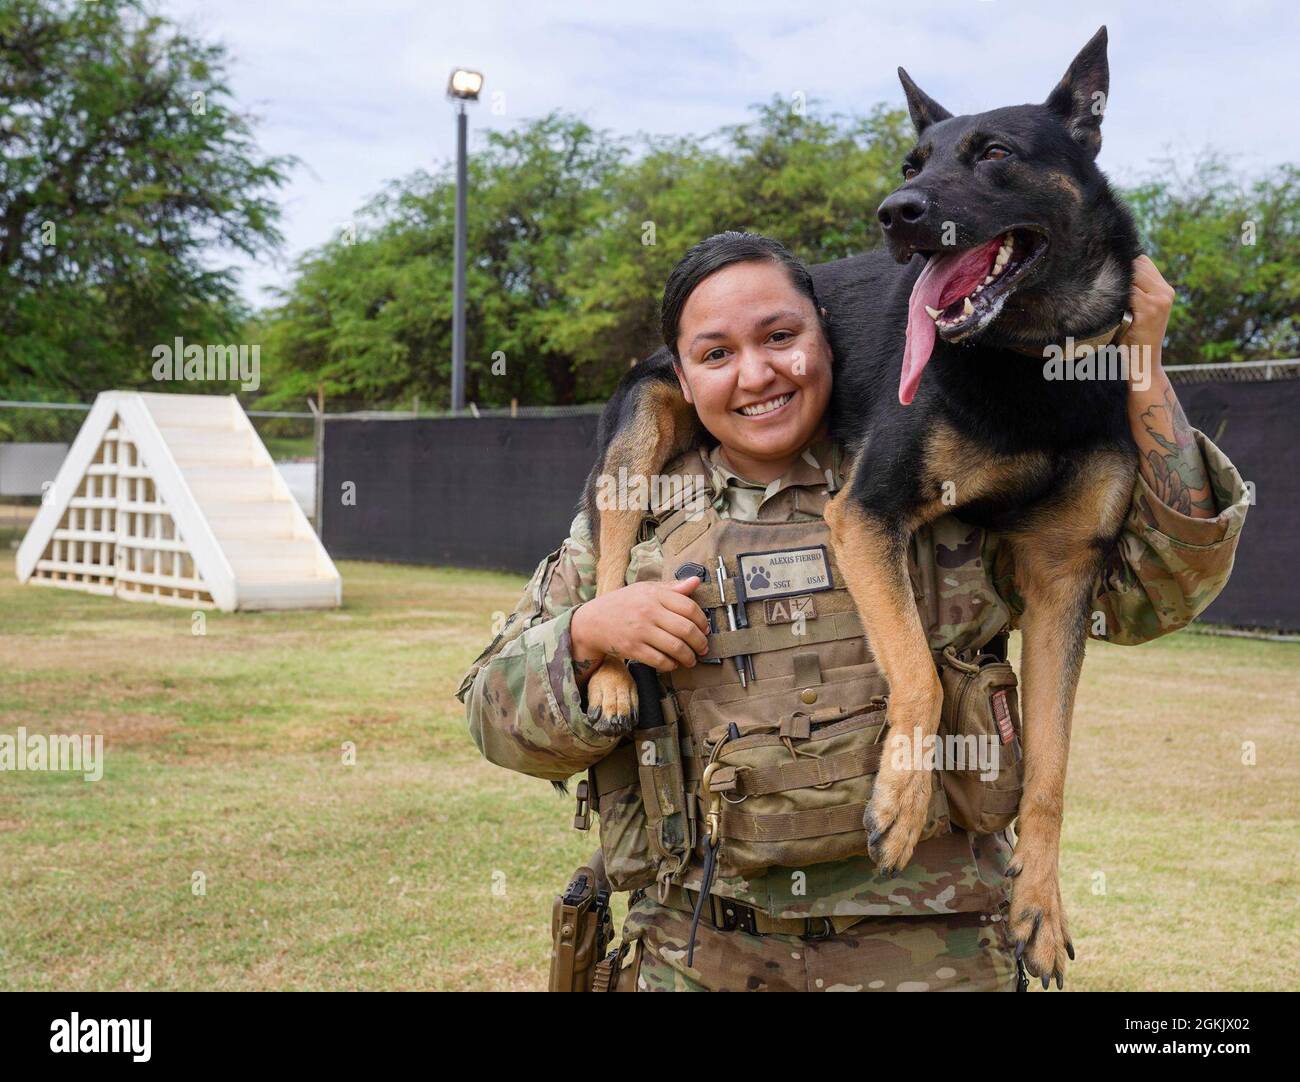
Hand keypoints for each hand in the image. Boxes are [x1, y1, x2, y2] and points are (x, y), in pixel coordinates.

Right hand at [571, 577, 709, 676]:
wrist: (592, 621)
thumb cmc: (622, 603)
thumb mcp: (645, 589)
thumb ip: (671, 587)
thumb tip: (696, 582)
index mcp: (653, 595)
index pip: (688, 607)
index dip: (702, 620)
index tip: (705, 628)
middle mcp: (648, 612)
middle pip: (686, 629)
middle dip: (700, 642)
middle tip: (703, 647)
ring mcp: (640, 632)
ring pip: (676, 648)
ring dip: (689, 657)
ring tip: (692, 659)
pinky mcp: (633, 649)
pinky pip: (660, 661)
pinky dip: (672, 665)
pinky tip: (674, 663)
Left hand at [1118, 255, 1175, 384]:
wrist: (1144, 363)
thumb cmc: (1134, 338)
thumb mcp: (1138, 311)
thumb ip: (1134, 292)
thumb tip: (1112, 272)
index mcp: (1165, 290)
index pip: (1143, 261)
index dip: (1125, 263)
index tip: (1107, 268)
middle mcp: (1165, 292)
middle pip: (1138, 264)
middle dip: (1119, 270)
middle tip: (1099, 277)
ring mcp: (1159, 300)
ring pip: (1132, 275)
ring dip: (1117, 282)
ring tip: (1105, 294)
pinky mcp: (1150, 309)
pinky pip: (1129, 292)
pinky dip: (1117, 295)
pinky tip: (1108, 303)